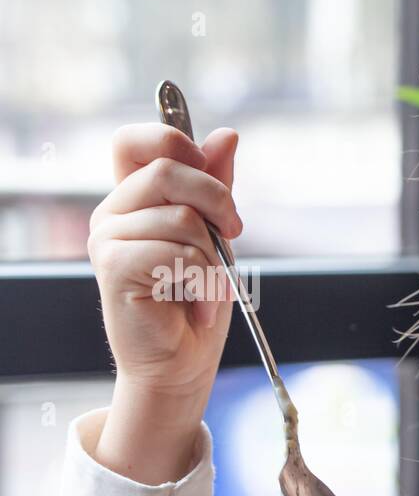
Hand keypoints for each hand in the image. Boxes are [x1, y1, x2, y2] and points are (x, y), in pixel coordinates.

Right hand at [87, 123, 242, 400]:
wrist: (182, 361)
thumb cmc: (196, 300)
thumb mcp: (215, 235)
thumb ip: (215, 187)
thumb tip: (225, 135)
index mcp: (134, 197)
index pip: (136, 140)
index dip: (175, 143)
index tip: (208, 172)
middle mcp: (113, 211)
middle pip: (168, 169)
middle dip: (218, 199)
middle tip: (234, 231)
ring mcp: (108, 238)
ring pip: (182, 217)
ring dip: (214, 258)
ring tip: (212, 287)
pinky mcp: (113, 266)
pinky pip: (176, 252)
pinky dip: (204, 281)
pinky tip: (200, 304)